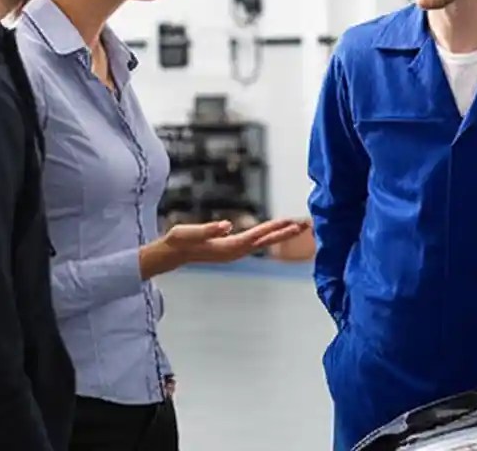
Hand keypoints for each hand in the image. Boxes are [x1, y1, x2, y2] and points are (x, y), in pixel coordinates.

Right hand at [142, 218, 310, 275]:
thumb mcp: (189, 233)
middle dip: (285, 233)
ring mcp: (234, 251)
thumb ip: (208, 230)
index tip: (289, 222)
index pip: (256, 237)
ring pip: (262, 242)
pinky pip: (255, 242)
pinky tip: (275, 231)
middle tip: (305, 226)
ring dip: (279, 234)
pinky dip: (268, 235)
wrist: (172, 254)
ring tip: (297, 227)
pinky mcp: (231, 249)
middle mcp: (235, 251)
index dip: (273, 229)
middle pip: (265, 241)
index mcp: (228, 247)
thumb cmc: (179, 242)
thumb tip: (227, 225)